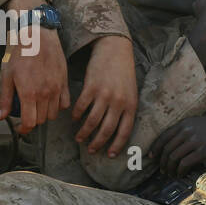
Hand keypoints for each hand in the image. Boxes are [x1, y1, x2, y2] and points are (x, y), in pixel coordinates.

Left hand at [0, 14, 69, 133]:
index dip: (24, 130)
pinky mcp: (64, 82)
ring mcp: (56, 88)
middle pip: (41, 120)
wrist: (37, 34)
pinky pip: (65, 103)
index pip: (30, 123)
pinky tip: (50, 99)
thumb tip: (2, 117)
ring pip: (53, 114)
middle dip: (33, 120)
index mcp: (29, 93)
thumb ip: (6, 98)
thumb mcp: (7, 75)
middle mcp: (45, 93)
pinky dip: (58, 105)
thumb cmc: (19, 52)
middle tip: (27, 113)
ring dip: (45, 113)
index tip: (21, 128)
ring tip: (37, 105)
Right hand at [72, 35, 137, 157]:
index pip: (124, 131)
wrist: (115, 49)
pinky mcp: (91, 87)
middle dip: (98, 143)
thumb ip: (125, 109)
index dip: (117, 145)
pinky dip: (77, 115)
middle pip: (107, 130)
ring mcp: (104, 95)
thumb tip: (116, 128)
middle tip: (90, 150)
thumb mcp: (130, 92)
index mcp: (130, 105)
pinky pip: (82, 107)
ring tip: (79, 138)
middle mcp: (118, 102)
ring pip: (92, 121)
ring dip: (84, 132)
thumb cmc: (123, 72)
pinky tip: (75, 119)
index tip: (109, 154)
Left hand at [148, 115, 205, 176]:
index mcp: (185, 123)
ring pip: (173, 157)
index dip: (155, 148)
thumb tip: (175, 144)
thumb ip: (187, 130)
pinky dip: (180, 171)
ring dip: (170, 168)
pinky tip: (180, 174)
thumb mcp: (200, 124)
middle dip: (162, 162)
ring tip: (170, 174)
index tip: (152, 156)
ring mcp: (194, 141)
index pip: (163, 136)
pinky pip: (184, 163)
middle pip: (167, 149)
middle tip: (162, 170)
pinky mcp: (202, 151)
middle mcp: (187, 131)